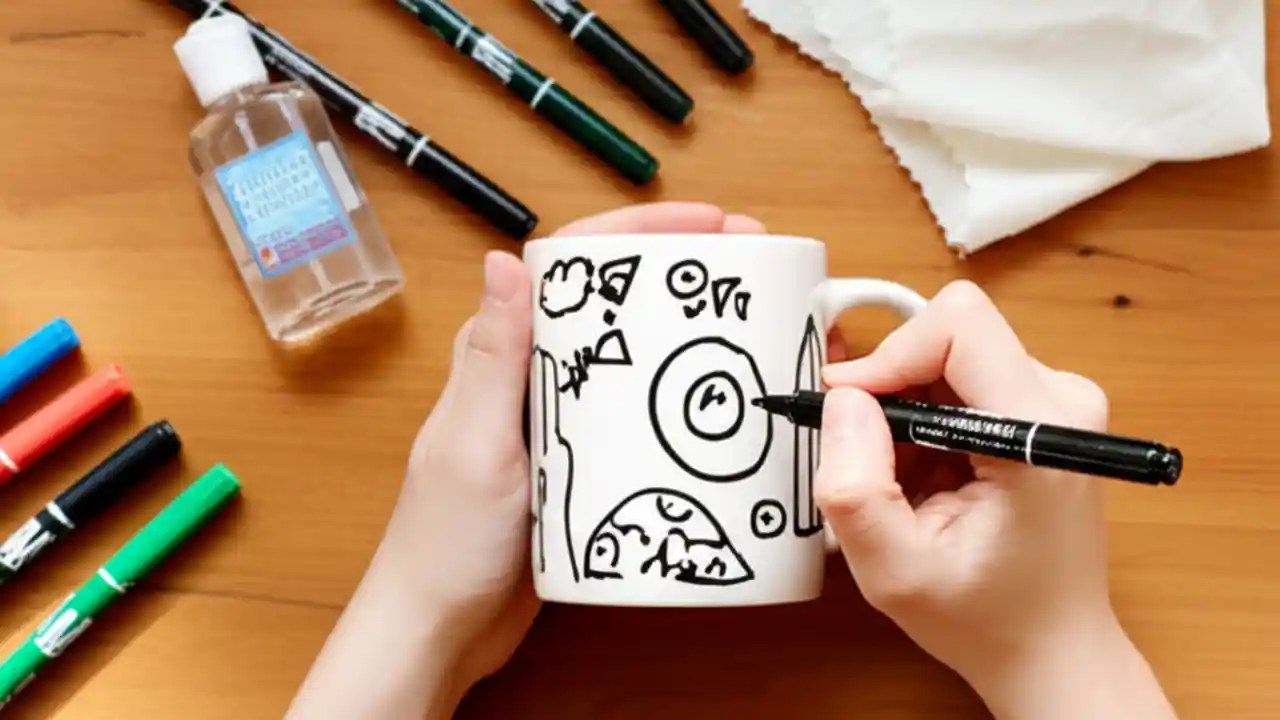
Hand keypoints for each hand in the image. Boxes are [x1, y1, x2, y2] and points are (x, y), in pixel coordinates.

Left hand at [288, 203, 766, 719]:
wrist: (444, 627)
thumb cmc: (445, 540)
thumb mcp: (475, 445)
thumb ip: (492, 358)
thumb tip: (504, 260)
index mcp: (500, 356)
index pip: (571, 266)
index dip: (638, 233)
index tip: (706, 226)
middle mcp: (531, 376)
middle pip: (609, 300)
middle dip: (676, 271)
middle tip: (749, 266)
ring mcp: (559, 418)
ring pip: (626, 353)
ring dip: (681, 329)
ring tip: (748, 321)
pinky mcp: (581, 461)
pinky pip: (632, 412)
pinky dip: (673, 395)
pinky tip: (717, 404)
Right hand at [818, 281, 1174, 718]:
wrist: (1051, 648)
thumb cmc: (985, 618)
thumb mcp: (894, 571)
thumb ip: (855, 486)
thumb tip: (842, 399)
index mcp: (1040, 432)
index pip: (959, 325)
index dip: (890, 354)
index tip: (847, 406)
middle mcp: (1061, 399)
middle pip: (947, 337)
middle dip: (890, 390)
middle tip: (867, 460)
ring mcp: (1055, 401)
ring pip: (945, 358)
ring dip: (904, 412)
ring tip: (904, 482)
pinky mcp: (1039, 410)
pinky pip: (958, 382)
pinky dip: (922, 423)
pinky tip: (926, 479)